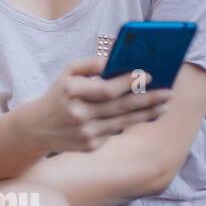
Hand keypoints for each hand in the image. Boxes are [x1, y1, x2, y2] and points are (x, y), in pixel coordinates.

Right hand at [25, 57, 171, 153]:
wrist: (37, 128)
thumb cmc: (59, 94)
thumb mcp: (67, 73)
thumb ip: (90, 64)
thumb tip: (115, 58)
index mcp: (70, 91)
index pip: (107, 89)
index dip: (129, 82)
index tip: (148, 75)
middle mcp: (77, 114)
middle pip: (120, 107)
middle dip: (147, 99)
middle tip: (168, 93)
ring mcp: (84, 133)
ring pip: (123, 122)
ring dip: (146, 113)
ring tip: (163, 106)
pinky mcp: (89, 146)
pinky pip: (114, 132)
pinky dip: (127, 123)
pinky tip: (142, 116)